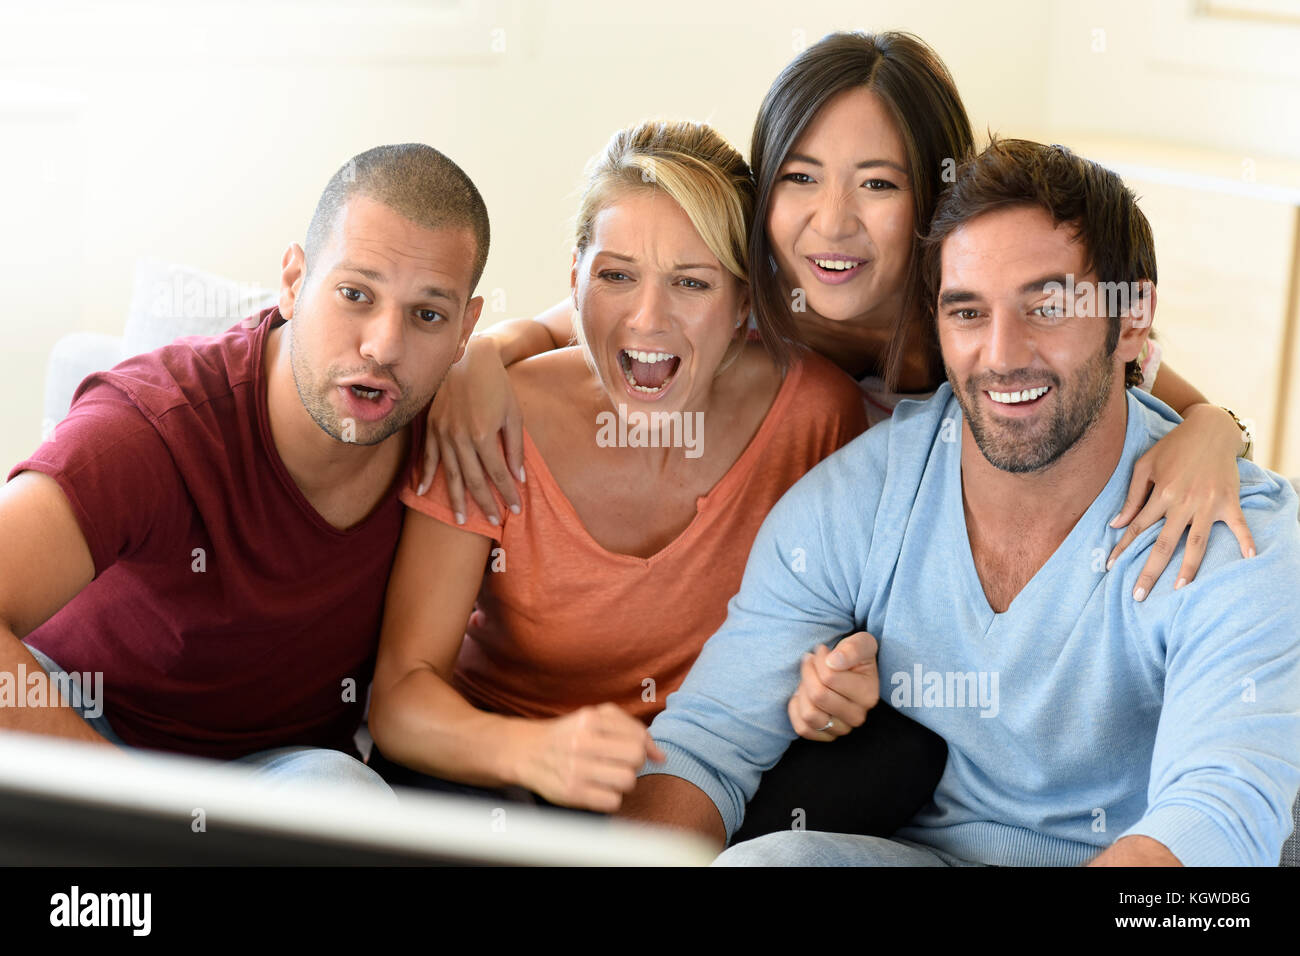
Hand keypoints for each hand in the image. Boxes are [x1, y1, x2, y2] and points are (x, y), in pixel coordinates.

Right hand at [416, 335, 524, 525]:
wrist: (467, 356)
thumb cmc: (496, 384)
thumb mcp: (513, 413)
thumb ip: (515, 446)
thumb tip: (519, 476)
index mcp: (483, 435)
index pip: (498, 474)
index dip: (508, 494)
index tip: (515, 509)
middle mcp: (460, 438)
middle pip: (473, 480)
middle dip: (485, 504)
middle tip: (493, 523)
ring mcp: (443, 433)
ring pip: (450, 474)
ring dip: (457, 499)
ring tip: (461, 520)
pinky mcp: (431, 426)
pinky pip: (428, 456)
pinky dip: (426, 475)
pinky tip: (423, 492)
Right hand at [522, 703, 666, 812]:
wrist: (526, 751)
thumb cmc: (569, 734)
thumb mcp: (595, 718)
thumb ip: (631, 729)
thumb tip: (661, 756)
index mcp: (590, 719)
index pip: (638, 737)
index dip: (640, 747)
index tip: (628, 751)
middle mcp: (582, 742)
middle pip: (636, 758)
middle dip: (633, 763)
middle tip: (618, 763)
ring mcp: (576, 768)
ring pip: (628, 781)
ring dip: (622, 782)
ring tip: (607, 777)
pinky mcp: (571, 792)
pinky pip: (613, 801)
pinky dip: (610, 798)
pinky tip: (597, 790)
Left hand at [788, 632, 879, 740]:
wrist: (847, 670)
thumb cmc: (853, 655)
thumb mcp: (861, 643)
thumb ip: (853, 649)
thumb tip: (834, 662)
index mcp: (868, 694)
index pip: (829, 677)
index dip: (818, 660)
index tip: (820, 651)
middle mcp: (857, 716)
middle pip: (818, 696)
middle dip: (808, 674)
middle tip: (810, 662)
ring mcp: (842, 729)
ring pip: (809, 715)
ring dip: (802, 692)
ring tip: (807, 679)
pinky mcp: (826, 736)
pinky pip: (802, 728)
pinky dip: (796, 710)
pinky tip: (802, 694)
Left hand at [1107, 404, 1255, 599]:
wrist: (1209, 429)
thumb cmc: (1173, 447)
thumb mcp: (1144, 465)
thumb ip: (1131, 497)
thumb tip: (1116, 525)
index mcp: (1161, 494)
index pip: (1137, 528)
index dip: (1122, 549)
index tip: (1110, 569)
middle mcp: (1183, 503)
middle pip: (1164, 544)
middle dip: (1149, 571)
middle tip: (1139, 596)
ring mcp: (1207, 503)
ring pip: (1197, 543)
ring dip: (1188, 568)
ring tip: (1179, 590)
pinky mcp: (1228, 501)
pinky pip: (1238, 525)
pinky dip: (1246, 540)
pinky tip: (1249, 558)